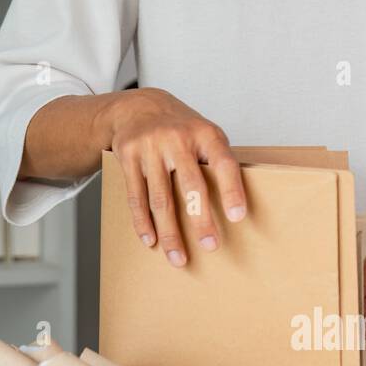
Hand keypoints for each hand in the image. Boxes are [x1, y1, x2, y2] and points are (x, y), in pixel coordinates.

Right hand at [99, 88, 245, 266]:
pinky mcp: (128, 156)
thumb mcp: (205, 134)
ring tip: (178, 258)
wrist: (139, 106)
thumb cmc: (182, 129)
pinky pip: (136, 196)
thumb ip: (217, 163)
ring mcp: (150, 147)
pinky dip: (142, 222)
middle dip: (201, 220)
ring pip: (160, 198)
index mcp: (205, 134)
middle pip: (190, 186)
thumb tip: (235, 207)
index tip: (237, 217)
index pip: (223, 164)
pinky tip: (151, 241)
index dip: (231, 190)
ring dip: (170, 233)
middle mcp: (177, 138)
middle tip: (210, 246)